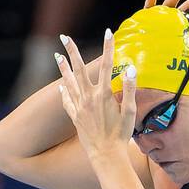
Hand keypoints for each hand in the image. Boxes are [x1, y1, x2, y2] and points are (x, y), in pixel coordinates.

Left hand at [57, 29, 135, 162]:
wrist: (107, 156)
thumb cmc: (122, 136)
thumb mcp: (130, 112)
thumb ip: (130, 89)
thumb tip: (130, 69)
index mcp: (104, 95)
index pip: (106, 65)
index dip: (108, 47)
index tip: (109, 32)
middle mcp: (89, 98)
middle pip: (78, 69)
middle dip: (71, 51)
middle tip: (64, 37)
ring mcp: (80, 108)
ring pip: (69, 82)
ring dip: (63, 68)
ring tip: (57, 55)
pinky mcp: (76, 118)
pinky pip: (67, 101)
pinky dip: (64, 92)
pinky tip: (61, 86)